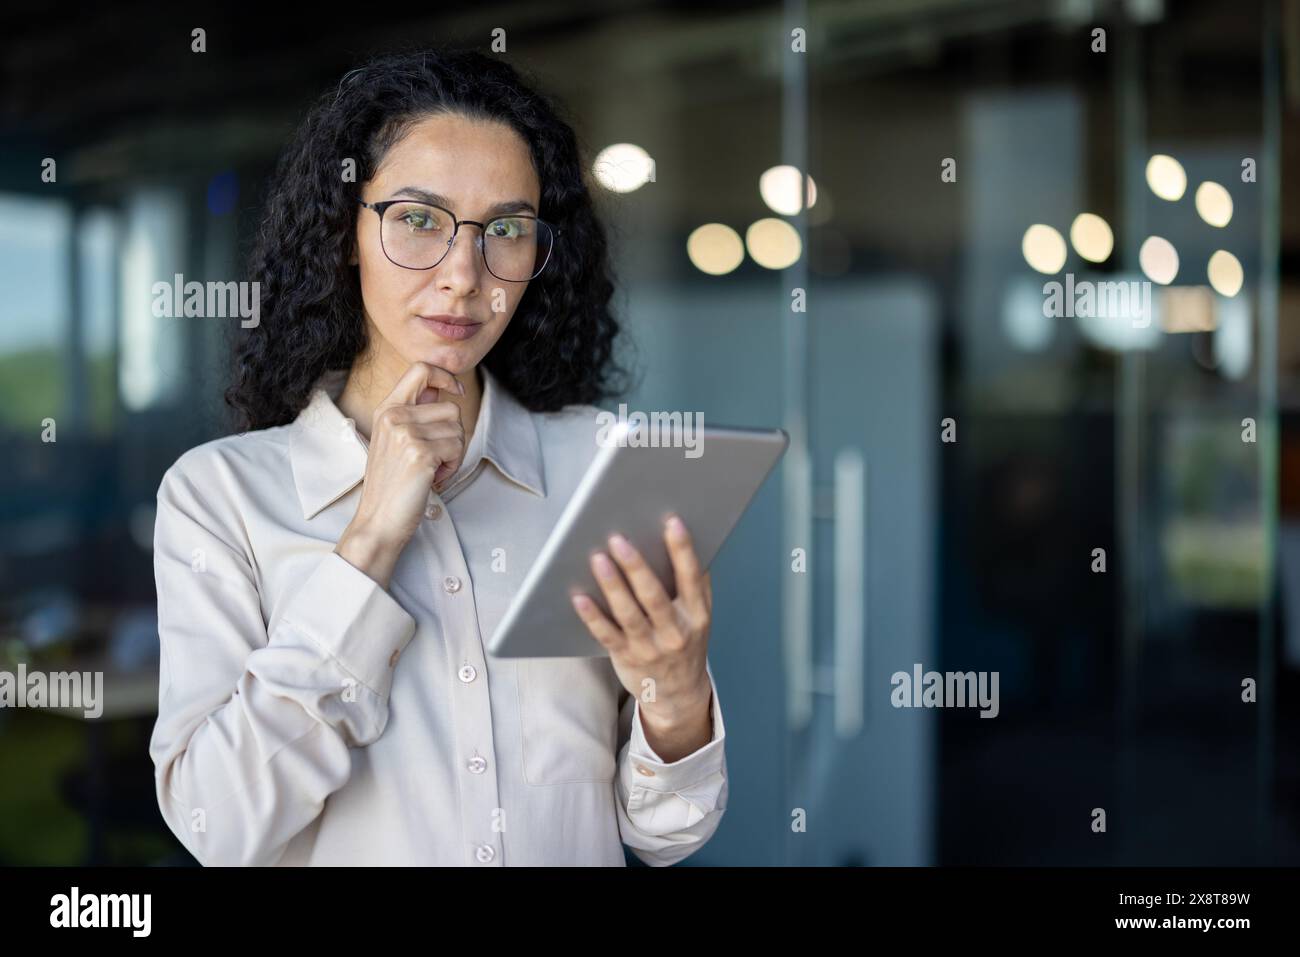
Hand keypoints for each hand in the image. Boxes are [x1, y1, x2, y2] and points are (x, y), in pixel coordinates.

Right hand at [335, 361, 464, 587]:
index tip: (456, 392)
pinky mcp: (420, 453)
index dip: (445, 376)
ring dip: (454, 454)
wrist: (378, 521)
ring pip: (458, 430)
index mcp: (386, 409)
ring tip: (432, 470)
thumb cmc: (392, 485)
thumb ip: (415, 414)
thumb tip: (441, 389)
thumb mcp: (395, 440)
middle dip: (454, 435)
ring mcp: (406, 433)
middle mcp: (394, 416)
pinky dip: (452, 467)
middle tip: (436, 459)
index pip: (421, 369)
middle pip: (451, 408)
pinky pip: (457, 449)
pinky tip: (433, 479)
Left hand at [569, 514, 714, 761]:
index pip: (691, 578)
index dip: (683, 551)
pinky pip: (607, 635)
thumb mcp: (700, 617)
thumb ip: (696, 586)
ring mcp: (650, 647)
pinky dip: (593, 617)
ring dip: (612, 586)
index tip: (672, 523)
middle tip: (618, 539)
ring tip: (598, 560)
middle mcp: (675, 632)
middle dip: (636, 566)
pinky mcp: (627, 657)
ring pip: (629, 615)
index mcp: (697, 615)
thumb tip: (688, 545)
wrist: (679, 694)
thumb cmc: (686, 644)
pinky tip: (580, 597)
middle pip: (654, 596)